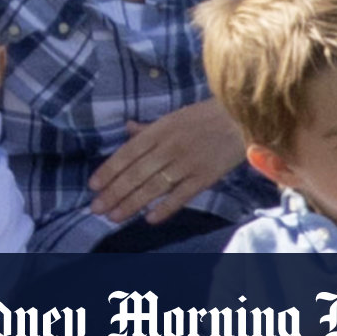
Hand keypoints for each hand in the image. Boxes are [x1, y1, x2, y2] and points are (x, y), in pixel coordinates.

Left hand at [88, 98, 243, 223]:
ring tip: (114, 217)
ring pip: (154, 187)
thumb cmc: (205, 117)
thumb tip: (127, 129)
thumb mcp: (173, 116)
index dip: (109, 170)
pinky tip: (149, 219)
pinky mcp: (206, 177)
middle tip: (96, 209)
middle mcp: (170, 147)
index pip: (128, 153)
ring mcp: (188, 163)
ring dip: (132, 203)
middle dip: (114, 193)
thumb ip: (149, 128)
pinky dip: (165, 208)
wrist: (243, 116)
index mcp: (160, 130)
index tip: (93, 186)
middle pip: (136, 173)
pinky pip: (182, 196)